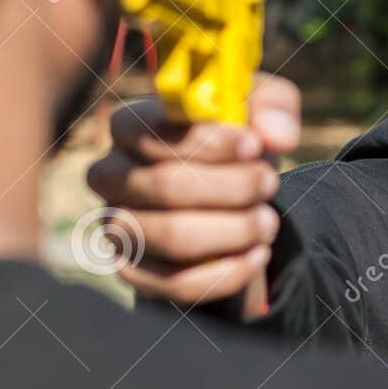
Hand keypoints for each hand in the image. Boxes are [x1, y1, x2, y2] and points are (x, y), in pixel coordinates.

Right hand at [86, 73, 299, 313]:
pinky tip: (258, 254)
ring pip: (173, 236)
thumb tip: (276, 134)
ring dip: (233, 230)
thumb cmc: (235, 146)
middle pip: (165, 185)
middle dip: (230, 187)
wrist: (230, 204)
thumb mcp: (260, 112)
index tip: (254, 144)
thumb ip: (273, 107)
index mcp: (129, 126)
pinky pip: (177, 282)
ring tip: (269, 221)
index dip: (205, 139)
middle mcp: (111, 176)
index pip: (149, 129)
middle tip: (270, 183)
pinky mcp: (133, 272)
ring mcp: (117, 227)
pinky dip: (227, 271)